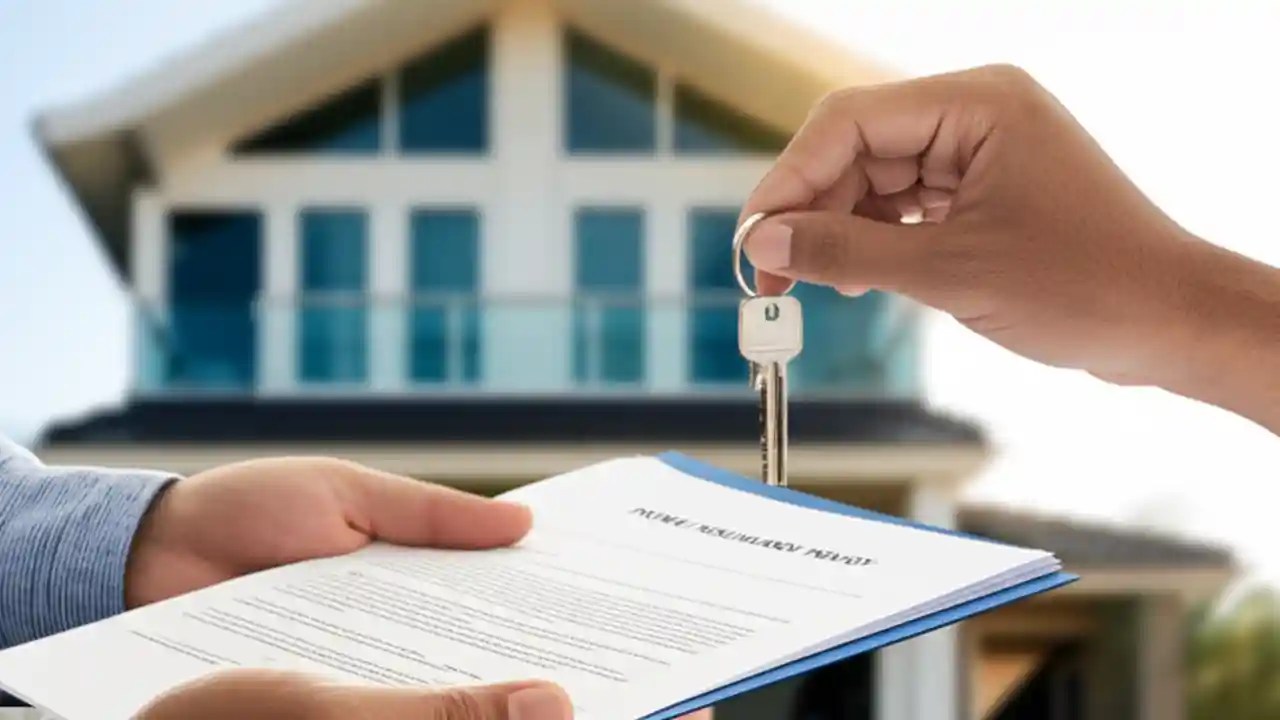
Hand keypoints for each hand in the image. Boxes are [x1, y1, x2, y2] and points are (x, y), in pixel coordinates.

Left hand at [125, 458, 713, 718]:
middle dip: (570, 654)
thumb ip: (431, 514)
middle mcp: (406, 619)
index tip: (633, 604)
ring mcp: (373, 662)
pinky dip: (440, 709)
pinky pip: (398, 704)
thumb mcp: (347, 495)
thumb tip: (525, 526)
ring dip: (516, 691)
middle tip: (639, 670)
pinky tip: (489, 711)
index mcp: (418, 563)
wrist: (144, 561)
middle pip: (501, 643)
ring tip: (587, 696)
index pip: (511, 584)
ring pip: (458, 684)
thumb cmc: (246, 512)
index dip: (571, 595)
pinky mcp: (336, 695)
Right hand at [741, 64, 1279, 431]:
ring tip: (811, 283)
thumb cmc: (1085, 287)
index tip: (753, 238)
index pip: (848, 123)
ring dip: (839, 229)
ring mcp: (980, 150)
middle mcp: (975, 113)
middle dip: (809, 210)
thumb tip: (767, 241)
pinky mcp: (983, 187)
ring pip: (875, 178)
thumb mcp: (947, 272)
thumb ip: (846, 251)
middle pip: (856, 148)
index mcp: (975, 104)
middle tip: (770, 274)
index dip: (788, 179)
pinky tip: (855, 277)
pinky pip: (906, 202)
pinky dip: (874, 239)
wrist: (1169, 322)